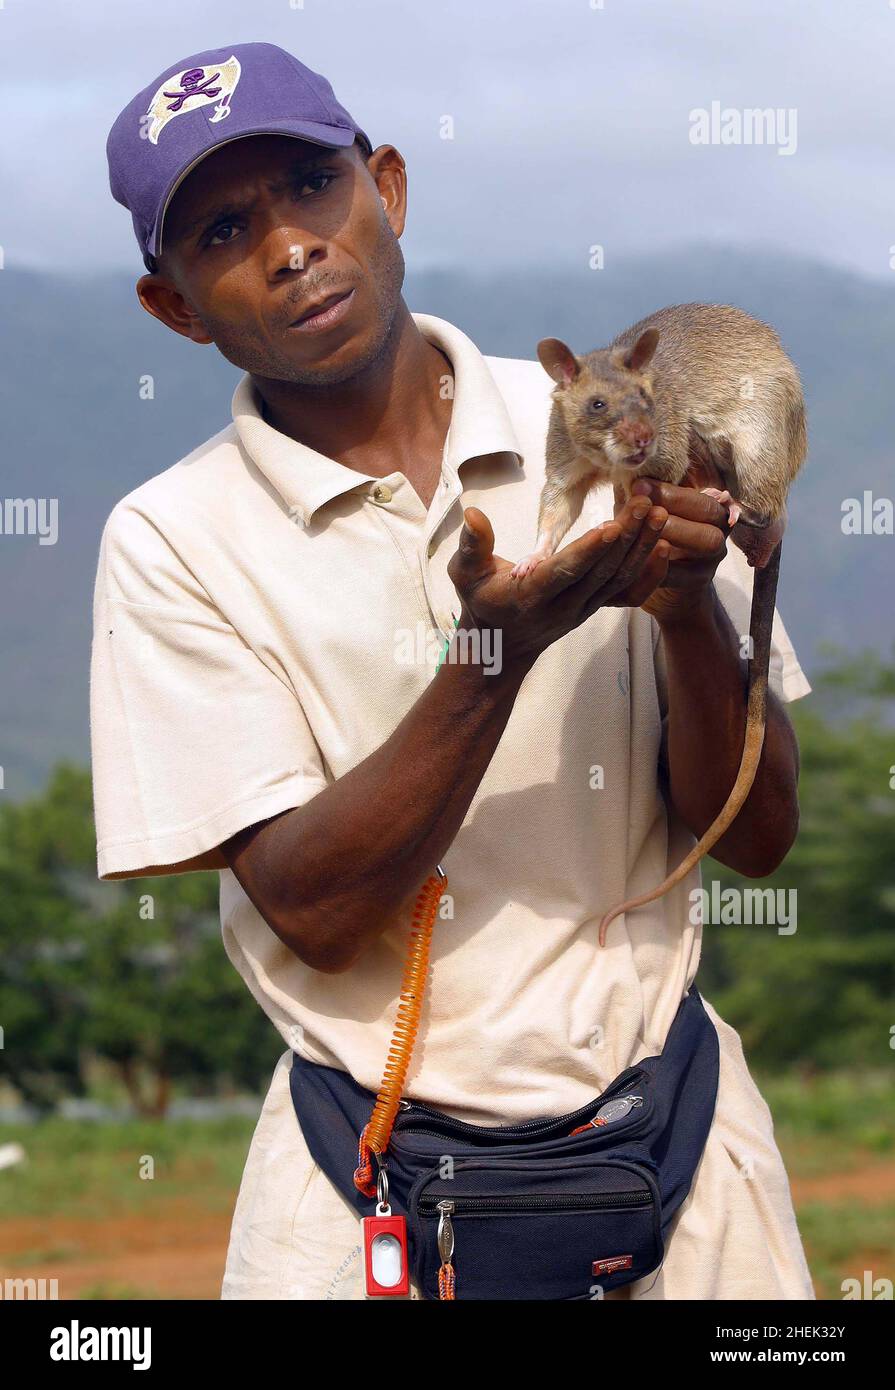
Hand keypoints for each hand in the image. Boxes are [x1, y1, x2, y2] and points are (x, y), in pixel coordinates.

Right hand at [447, 496, 669, 668]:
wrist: (502, 645)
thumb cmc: (482, 601)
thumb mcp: (465, 573)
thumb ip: (472, 544)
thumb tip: (472, 513)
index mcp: (532, 595)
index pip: (565, 571)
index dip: (589, 550)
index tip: (611, 525)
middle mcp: (563, 606)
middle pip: (601, 570)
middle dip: (627, 536)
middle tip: (646, 502)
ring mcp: (584, 610)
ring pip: (619, 578)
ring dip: (642, 547)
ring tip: (659, 513)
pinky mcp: (596, 608)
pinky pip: (628, 594)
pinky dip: (649, 574)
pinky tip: (665, 548)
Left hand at [612, 473, 729, 626]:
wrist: (662, 585)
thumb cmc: (650, 538)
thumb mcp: (646, 514)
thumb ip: (642, 496)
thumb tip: (624, 468)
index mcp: (706, 506)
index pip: (696, 491)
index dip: (669, 489)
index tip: (640, 484)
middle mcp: (718, 528)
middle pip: (710, 512)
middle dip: (675, 504)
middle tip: (642, 504)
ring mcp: (713, 557)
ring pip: (707, 539)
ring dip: (675, 531)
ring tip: (643, 529)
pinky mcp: (700, 582)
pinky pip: (685, 574)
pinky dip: (659, 566)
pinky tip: (636, 560)